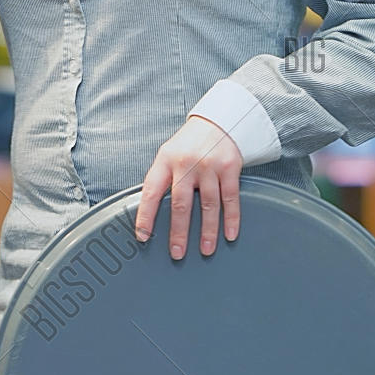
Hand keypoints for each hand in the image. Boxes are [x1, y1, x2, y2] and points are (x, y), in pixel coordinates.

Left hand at [135, 115, 242, 259]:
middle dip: (179, 232)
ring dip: (207, 231)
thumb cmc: (189, 144)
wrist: (217, 122)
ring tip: (205, 249)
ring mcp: (209, 166)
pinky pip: (230, 198)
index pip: (151, 192)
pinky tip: (229, 234)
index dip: (145, 216)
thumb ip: (162, 179)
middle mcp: (186, 163)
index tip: (143, 236)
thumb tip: (151, 211)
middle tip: (178, 252)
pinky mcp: (229, 168)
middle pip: (181, 203)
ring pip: (208, 205)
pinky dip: (231, 219)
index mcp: (165, 161)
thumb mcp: (168, 154)